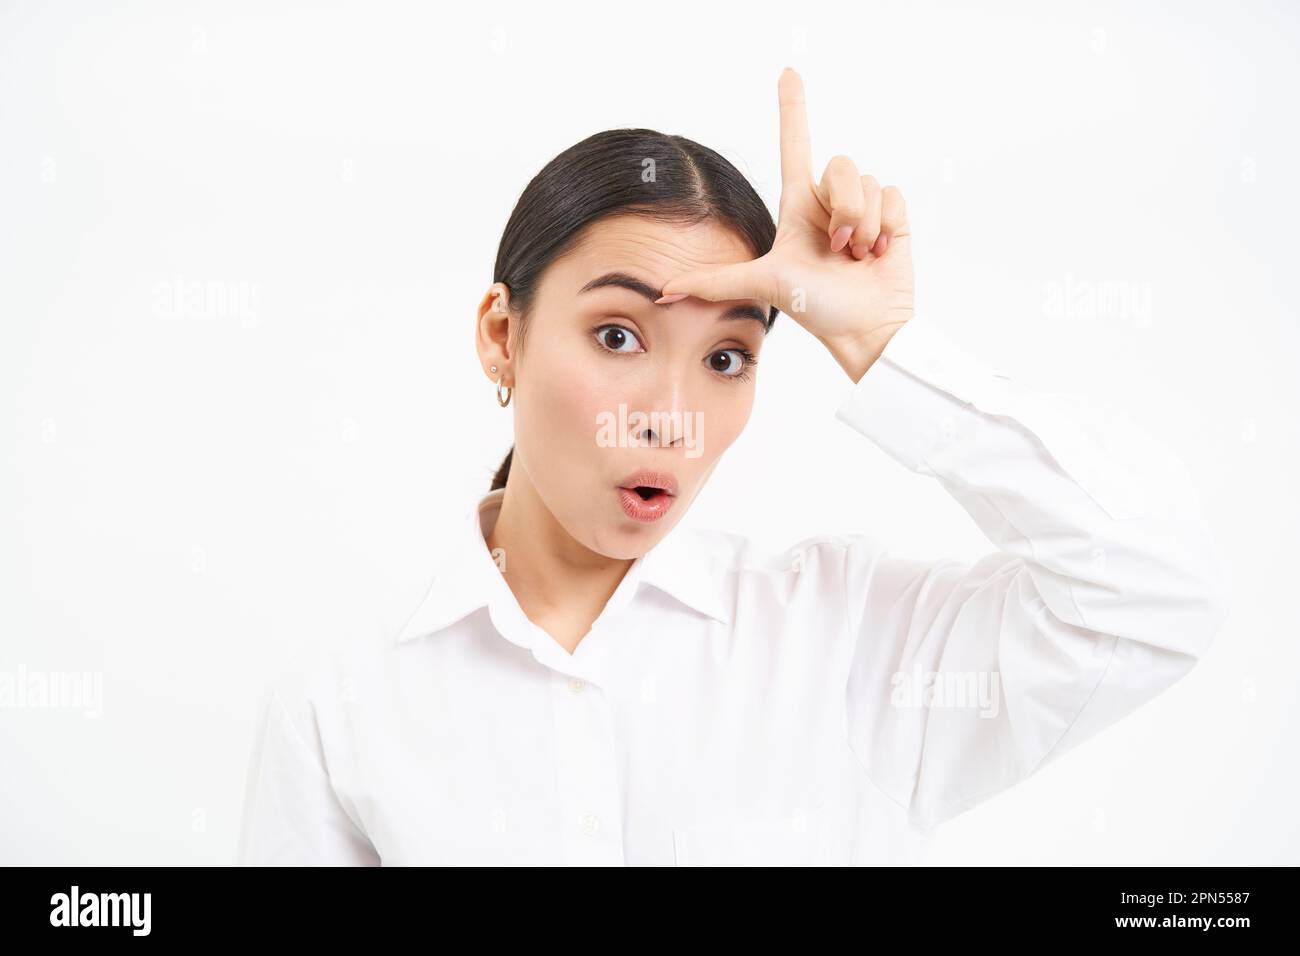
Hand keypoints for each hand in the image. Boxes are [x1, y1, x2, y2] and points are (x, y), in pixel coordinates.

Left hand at [656, 68, 914, 380]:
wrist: (866, 329)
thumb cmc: (817, 309)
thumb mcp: (762, 284)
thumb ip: (714, 282)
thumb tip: (662, 292)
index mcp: (798, 207)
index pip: (795, 146)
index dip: (793, 109)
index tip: (788, 72)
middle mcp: (828, 203)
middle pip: (839, 166)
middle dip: (840, 210)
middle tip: (836, 249)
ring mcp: (862, 210)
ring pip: (866, 182)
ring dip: (863, 225)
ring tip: (857, 256)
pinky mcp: (892, 217)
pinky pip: (891, 195)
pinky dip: (886, 228)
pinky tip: (879, 254)